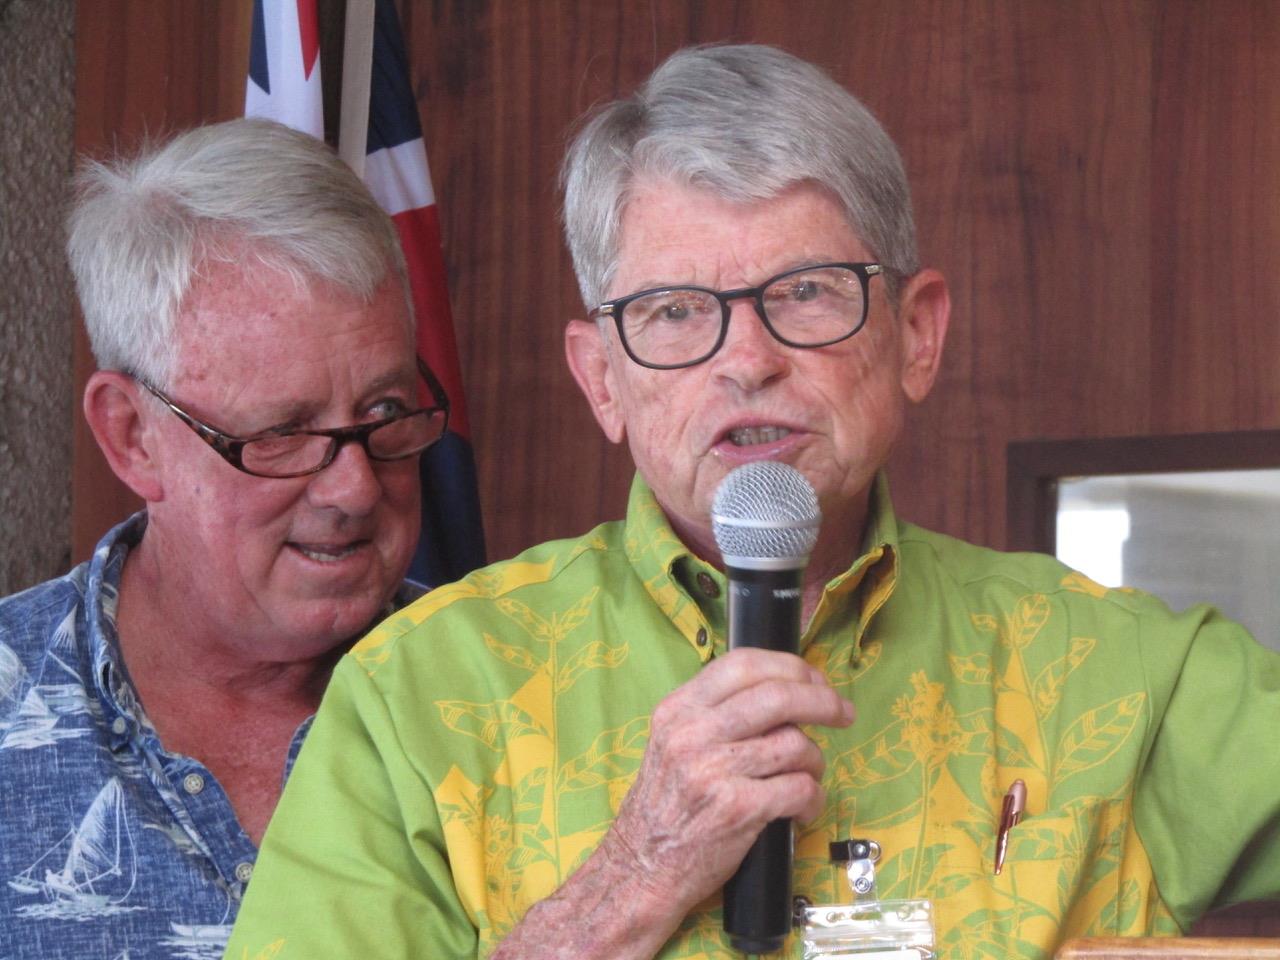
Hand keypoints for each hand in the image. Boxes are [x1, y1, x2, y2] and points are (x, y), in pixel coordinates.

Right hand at [491, 648, 852, 959]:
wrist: (641, 869)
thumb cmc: (665, 809)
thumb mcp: (671, 744)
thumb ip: (712, 715)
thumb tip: (779, 692)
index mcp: (677, 711)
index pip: (742, 664)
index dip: (789, 666)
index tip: (814, 680)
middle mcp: (691, 734)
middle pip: (777, 695)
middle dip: (822, 700)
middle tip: (842, 712)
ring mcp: (713, 771)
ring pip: (794, 743)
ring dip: (814, 761)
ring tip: (806, 777)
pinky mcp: (737, 808)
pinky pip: (799, 788)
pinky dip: (812, 799)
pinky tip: (802, 809)